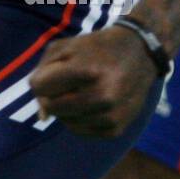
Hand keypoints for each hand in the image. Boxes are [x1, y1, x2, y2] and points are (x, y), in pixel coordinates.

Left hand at [29, 24, 157, 137]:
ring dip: (64, 110)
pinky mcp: (117, 128)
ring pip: (65, 122)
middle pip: (52, 107)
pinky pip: (82, 132)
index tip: (51, 77)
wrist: (139, 54)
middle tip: (64, 85)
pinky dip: (78, 121)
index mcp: (85, 70)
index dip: (40, 82)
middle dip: (51, 96)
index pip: (40, 87)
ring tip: (78, 93)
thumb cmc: (95, 48)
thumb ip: (43, 74)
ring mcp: (111, 114)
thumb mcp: (64, 47)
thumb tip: (42, 115)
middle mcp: (101, 95)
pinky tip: (87, 105)